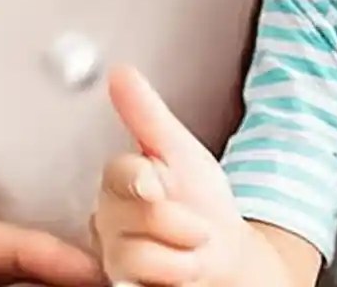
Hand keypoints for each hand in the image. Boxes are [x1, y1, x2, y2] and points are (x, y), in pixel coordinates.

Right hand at [93, 66, 248, 285]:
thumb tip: (120, 72)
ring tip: (189, 250)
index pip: (119, 173)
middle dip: (177, 220)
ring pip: (140, 256)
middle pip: (135, 215)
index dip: (141, 178)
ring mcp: (117, 259)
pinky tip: (181, 271)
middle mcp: (110, 221)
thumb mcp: (180, 151)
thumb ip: (146, 114)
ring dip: (183, 255)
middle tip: (192, 224)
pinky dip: (175, 277)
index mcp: (120, 182)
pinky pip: (141, 285)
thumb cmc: (201, 204)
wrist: (226, 259)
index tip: (156, 182)